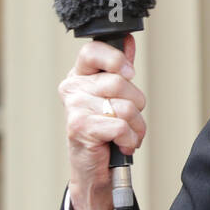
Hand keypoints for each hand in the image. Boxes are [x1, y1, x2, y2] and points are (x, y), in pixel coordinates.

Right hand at [58, 34, 146, 209]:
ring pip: (124, 106)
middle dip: (136, 103)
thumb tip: (127, 40)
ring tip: (127, 134)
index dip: (115, 59)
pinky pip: (121, 126)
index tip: (129, 72)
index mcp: (80, 76)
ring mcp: (74, 108)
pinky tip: (122, 144)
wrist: (94, 169)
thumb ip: (118, 67)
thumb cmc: (105, 131)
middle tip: (131, 118)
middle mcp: (72, 89)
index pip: (92, 51)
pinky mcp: (80, 128)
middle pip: (119, 82)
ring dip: (136, 126)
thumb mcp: (113, 96)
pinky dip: (129, 138)